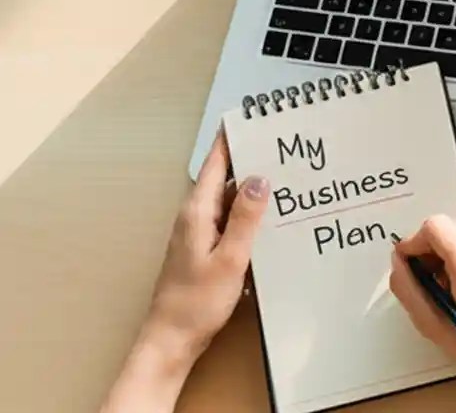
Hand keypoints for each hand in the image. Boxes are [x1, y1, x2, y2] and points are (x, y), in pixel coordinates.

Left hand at [100, 130, 269, 412]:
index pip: (214, 164)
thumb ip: (246, 217)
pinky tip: (270, 218)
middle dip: (249, 159)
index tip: (248, 117)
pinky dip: (248, 213)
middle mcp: (195, 216)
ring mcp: (198, 233)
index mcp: (197, 212)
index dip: (230, 139)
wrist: (171, 339)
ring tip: (285, 175)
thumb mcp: (230, 258)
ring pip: (229, 200)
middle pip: (223, 178)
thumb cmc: (197, 301)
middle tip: (281, 144)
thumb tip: (259, 178)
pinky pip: (229, 220)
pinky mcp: (205, 249)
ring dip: (252, 188)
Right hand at [390, 216, 455, 412]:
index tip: (409, 257)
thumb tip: (400, 267)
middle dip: (434, 247)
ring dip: (454, 253)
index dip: (414, 241)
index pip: (434, 226)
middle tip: (428, 274)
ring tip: (452, 285)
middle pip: (453, 227)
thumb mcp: (435, 325)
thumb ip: (409, 289)